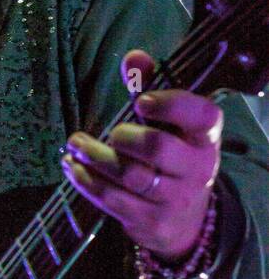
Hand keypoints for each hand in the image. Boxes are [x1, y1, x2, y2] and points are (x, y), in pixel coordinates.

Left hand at [61, 48, 222, 262]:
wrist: (186, 218)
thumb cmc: (172, 156)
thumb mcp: (169, 124)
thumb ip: (150, 87)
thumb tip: (134, 56)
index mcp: (206, 137)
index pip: (200, 115)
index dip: (170, 105)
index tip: (140, 102)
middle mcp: (197, 168)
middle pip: (157, 147)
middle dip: (123, 136)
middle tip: (107, 132)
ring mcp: (176, 198)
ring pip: (129, 175)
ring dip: (94, 158)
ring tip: (75, 146)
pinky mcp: (152, 221)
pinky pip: (113, 199)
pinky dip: (87, 181)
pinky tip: (73, 168)